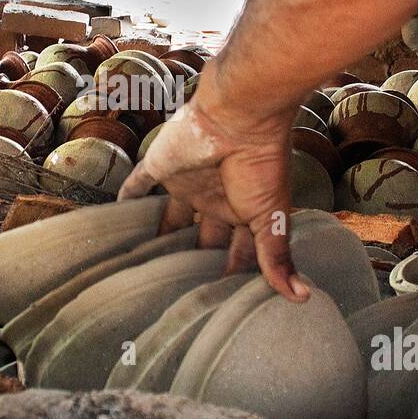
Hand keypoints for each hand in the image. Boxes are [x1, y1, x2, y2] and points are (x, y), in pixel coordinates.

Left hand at [118, 94, 311, 301]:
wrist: (239, 114)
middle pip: (201, 236)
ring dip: (161, 235)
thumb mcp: (269, 216)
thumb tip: (301, 298)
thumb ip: (276, 256)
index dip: (230, 273)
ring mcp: (186, 181)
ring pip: (170, 216)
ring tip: (144, 266)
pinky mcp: (160, 165)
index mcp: (242, 210)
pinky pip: (138, 183)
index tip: (219, 305)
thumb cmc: (261, 163)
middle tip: (177, 293)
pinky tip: (116, 213)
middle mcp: (214, 197)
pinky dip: (127, 197)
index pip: (236, 250)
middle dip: (193, 260)